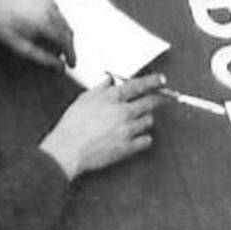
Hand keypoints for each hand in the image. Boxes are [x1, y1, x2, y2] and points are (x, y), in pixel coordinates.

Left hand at [0, 0, 75, 69]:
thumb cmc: (0, 23)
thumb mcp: (20, 46)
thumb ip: (42, 58)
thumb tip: (59, 67)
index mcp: (45, 22)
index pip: (66, 41)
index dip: (71, 54)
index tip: (72, 64)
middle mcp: (51, 8)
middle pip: (67, 31)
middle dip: (67, 45)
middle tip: (62, 57)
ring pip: (64, 20)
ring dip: (61, 33)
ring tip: (51, 43)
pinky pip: (57, 10)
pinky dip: (56, 20)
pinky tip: (46, 26)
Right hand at [40, 74, 164, 180]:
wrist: (68, 149)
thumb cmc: (72, 125)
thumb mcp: (83, 99)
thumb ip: (99, 89)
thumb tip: (108, 82)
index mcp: (112, 98)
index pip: (138, 85)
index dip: (153, 81)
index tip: (161, 80)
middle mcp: (123, 112)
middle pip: (149, 102)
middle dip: (158, 99)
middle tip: (162, 98)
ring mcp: (127, 130)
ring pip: (148, 121)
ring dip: (146, 118)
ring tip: (142, 118)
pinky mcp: (127, 147)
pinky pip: (145, 141)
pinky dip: (144, 138)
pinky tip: (140, 137)